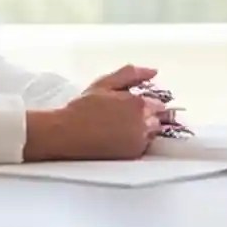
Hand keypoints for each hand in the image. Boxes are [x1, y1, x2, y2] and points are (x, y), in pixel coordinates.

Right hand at [24, 65, 165, 160]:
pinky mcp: (133, 155)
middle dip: (148, 116)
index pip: (159, 103)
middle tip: (124, 117)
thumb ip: (132, 74)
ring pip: (153, 133)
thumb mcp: (106, 83)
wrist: (67, 133)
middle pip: (159, 119)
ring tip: (120, 128)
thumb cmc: (83, 107)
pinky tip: (119, 139)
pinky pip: (144, 146)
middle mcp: (144, 123)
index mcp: (139, 104)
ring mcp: (140, 141)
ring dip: (144, 129)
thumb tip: (154, 71)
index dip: (146, 103)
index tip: (131, 106)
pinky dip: (137, 142)